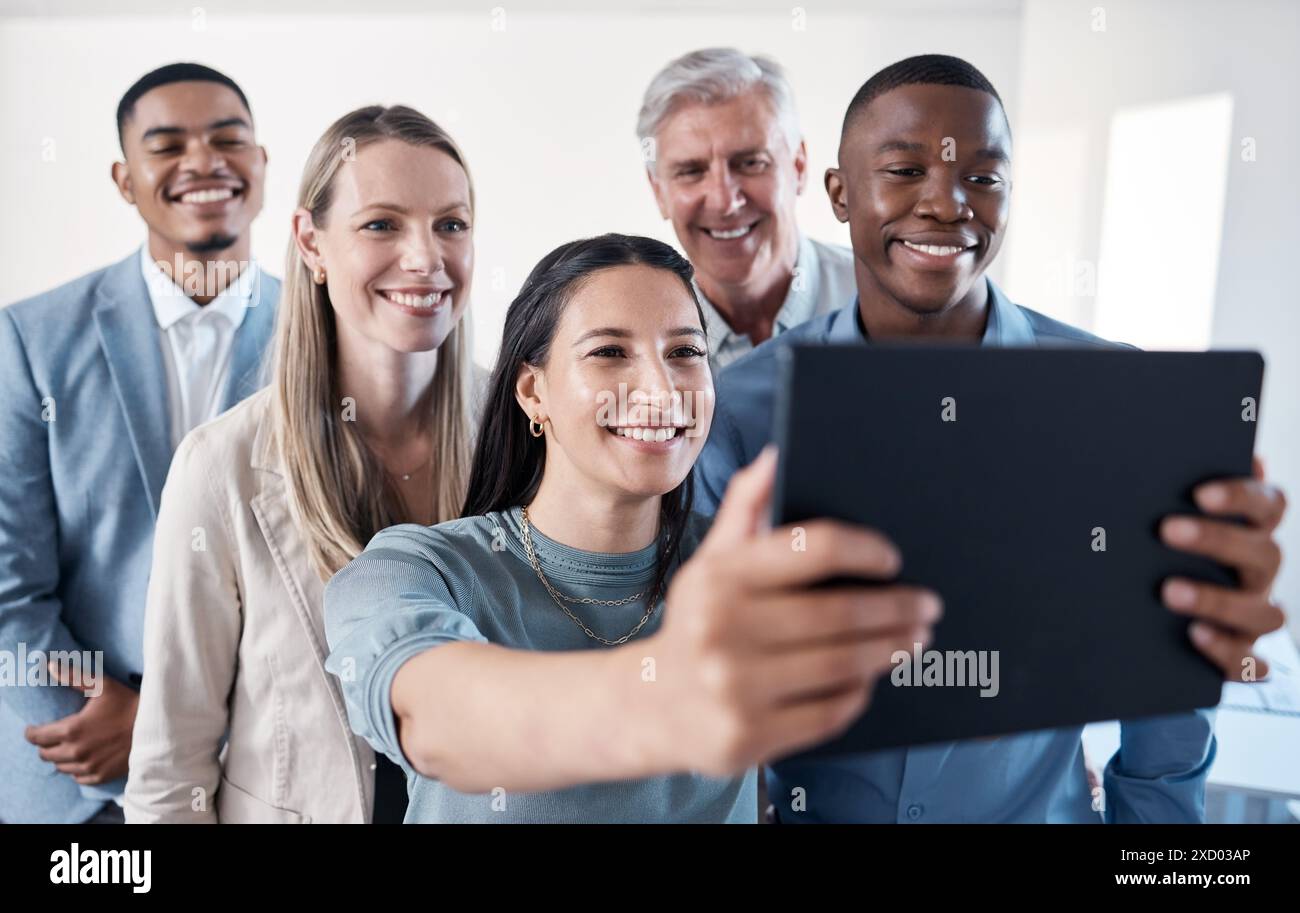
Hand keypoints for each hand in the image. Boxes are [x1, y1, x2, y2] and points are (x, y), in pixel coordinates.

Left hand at [24, 661, 138, 784]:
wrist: (156, 725)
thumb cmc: (128, 703)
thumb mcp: (102, 685)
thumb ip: (73, 677)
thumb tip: (50, 666)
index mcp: (71, 730)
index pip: (36, 738)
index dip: (31, 732)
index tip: (34, 728)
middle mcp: (76, 752)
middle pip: (45, 754)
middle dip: (45, 745)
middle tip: (53, 736)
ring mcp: (88, 766)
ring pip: (60, 767)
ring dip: (61, 757)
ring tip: (69, 746)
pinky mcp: (100, 775)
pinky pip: (77, 778)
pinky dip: (76, 770)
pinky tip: (84, 758)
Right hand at [647, 447, 940, 776]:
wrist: (652, 704)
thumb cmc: (699, 622)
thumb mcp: (712, 562)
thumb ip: (745, 509)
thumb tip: (775, 457)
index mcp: (719, 577)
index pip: (814, 547)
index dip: (865, 549)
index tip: (893, 559)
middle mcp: (723, 629)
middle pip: (841, 612)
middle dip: (896, 608)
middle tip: (927, 605)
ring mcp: (735, 687)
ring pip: (844, 663)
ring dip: (891, 649)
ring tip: (915, 638)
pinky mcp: (750, 736)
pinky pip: (830, 711)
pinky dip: (860, 692)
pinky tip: (873, 677)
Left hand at [1160, 456, 1286, 680]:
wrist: (1154, 606)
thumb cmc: (1162, 545)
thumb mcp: (1167, 514)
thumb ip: (1173, 487)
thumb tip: (1162, 454)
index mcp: (1253, 529)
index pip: (1267, 504)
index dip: (1240, 496)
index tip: (1199, 492)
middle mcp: (1261, 569)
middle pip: (1263, 552)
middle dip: (1217, 540)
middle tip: (1166, 530)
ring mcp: (1255, 612)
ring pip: (1264, 612)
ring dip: (1218, 600)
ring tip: (1168, 591)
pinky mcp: (1242, 652)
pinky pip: (1249, 662)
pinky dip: (1228, 653)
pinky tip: (1195, 636)